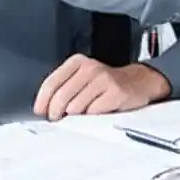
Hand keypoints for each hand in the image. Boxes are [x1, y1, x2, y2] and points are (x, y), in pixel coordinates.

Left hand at [33, 54, 169, 120]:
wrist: (138, 82)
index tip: (42, 112)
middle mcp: (90, 68)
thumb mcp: (82, 78)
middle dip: (57, 112)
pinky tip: (99, 111)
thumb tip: (42, 109)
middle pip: (61, 97)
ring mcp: (104, 79)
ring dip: (77, 115)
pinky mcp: (116, 92)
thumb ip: (62, 88)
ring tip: (85, 111)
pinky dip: (93, 116)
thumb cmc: (105, 84)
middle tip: (59, 118)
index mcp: (77, 62)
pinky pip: (94, 112)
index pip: (51, 83)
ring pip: (76, 107)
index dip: (43, 101)